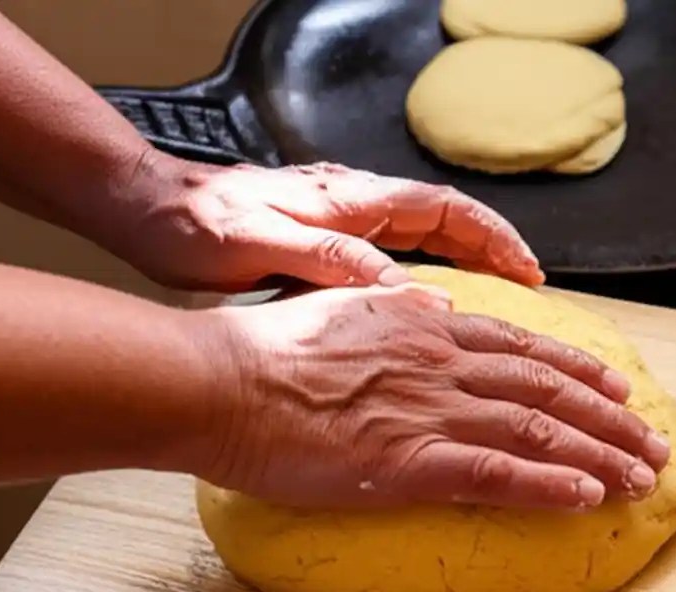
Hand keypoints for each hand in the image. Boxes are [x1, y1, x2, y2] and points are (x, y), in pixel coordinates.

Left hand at [108, 152, 543, 291]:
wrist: (145, 211)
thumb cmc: (198, 227)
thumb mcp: (268, 245)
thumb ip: (340, 264)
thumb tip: (418, 297)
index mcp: (350, 200)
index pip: (444, 211)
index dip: (492, 239)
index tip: (528, 270)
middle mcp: (353, 205)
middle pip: (445, 223)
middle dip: (492, 252)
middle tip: (530, 291)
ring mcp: (339, 222)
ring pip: (422, 240)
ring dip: (464, 265)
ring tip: (498, 301)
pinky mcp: (321, 241)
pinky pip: (392, 256)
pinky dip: (424, 276)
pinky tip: (430, 308)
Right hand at [201, 284, 670, 509]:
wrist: (220, 382)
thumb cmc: (267, 349)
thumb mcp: (344, 304)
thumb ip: (398, 306)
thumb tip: (436, 302)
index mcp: (426, 326)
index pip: (524, 348)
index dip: (580, 370)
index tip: (618, 389)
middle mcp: (442, 362)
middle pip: (548, 388)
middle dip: (610, 418)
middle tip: (653, 441)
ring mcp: (430, 410)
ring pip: (537, 428)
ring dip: (598, 454)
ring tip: (640, 476)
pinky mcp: (408, 460)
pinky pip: (496, 471)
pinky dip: (548, 483)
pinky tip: (586, 496)